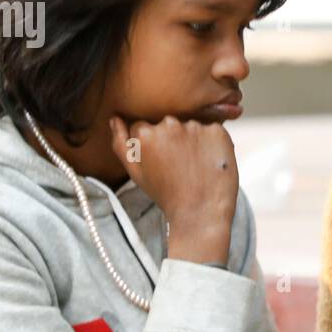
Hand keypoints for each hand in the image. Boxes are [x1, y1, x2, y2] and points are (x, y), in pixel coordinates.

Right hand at [109, 115, 238, 265]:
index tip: (161, 162)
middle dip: (172, 140)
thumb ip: (121, 144)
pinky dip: (212, 143)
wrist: (200, 212)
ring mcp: (194, 126)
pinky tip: (210, 162)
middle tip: (179, 166)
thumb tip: (114, 119)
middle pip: (168, 124)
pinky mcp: (217, 131)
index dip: (153, 146)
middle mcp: (168, 123)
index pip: (145, 127)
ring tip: (195, 166)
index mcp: (144, 132)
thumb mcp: (135, 173)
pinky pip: (212, 131)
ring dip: (193, 140)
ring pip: (191, 127)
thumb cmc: (166, 195)